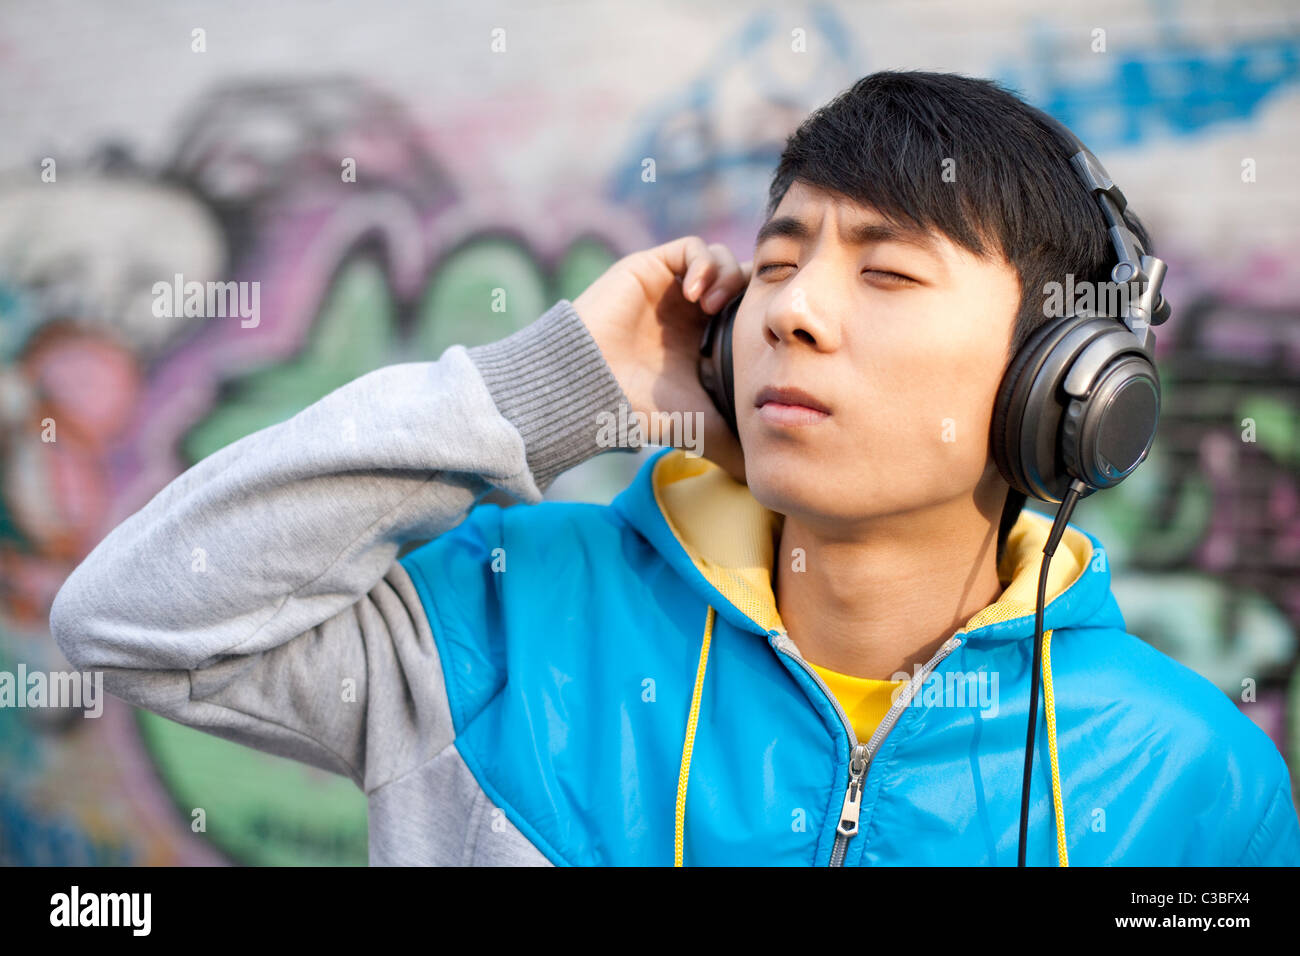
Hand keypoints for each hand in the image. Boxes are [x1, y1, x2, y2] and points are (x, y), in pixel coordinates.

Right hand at [572, 236, 749, 483]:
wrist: (595, 388)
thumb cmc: (644, 410)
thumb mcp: (703, 427)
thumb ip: (735, 445)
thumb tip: (764, 479)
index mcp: (701, 341)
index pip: (747, 311)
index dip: (762, 315)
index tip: (762, 336)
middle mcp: (686, 312)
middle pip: (739, 280)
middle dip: (749, 291)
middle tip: (741, 316)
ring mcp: (669, 288)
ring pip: (720, 259)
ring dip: (726, 277)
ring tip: (713, 306)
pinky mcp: (651, 267)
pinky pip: (692, 247)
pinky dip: (703, 264)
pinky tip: (696, 295)